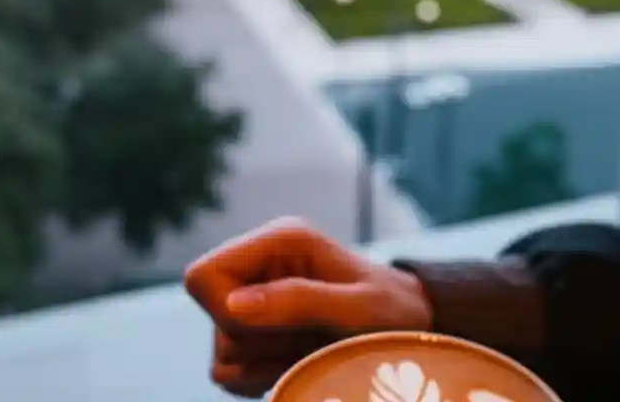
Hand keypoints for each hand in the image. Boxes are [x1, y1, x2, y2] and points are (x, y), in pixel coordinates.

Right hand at [183, 217, 432, 397]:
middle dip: (257, 341)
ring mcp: (256, 301)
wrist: (415, 334)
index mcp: (281, 241)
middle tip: (307, 343)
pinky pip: (230, 371)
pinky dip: (263, 378)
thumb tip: (234, 305)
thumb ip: (300, 300)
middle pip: (212, 317)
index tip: (271, 329)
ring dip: (267, 364)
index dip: (224, 311)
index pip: (204, 276)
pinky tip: (302, 366)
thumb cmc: (397, 313)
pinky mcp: (257, 334)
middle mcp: (261, 266)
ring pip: (222, 350)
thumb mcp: (360, 309)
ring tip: (314, 354)